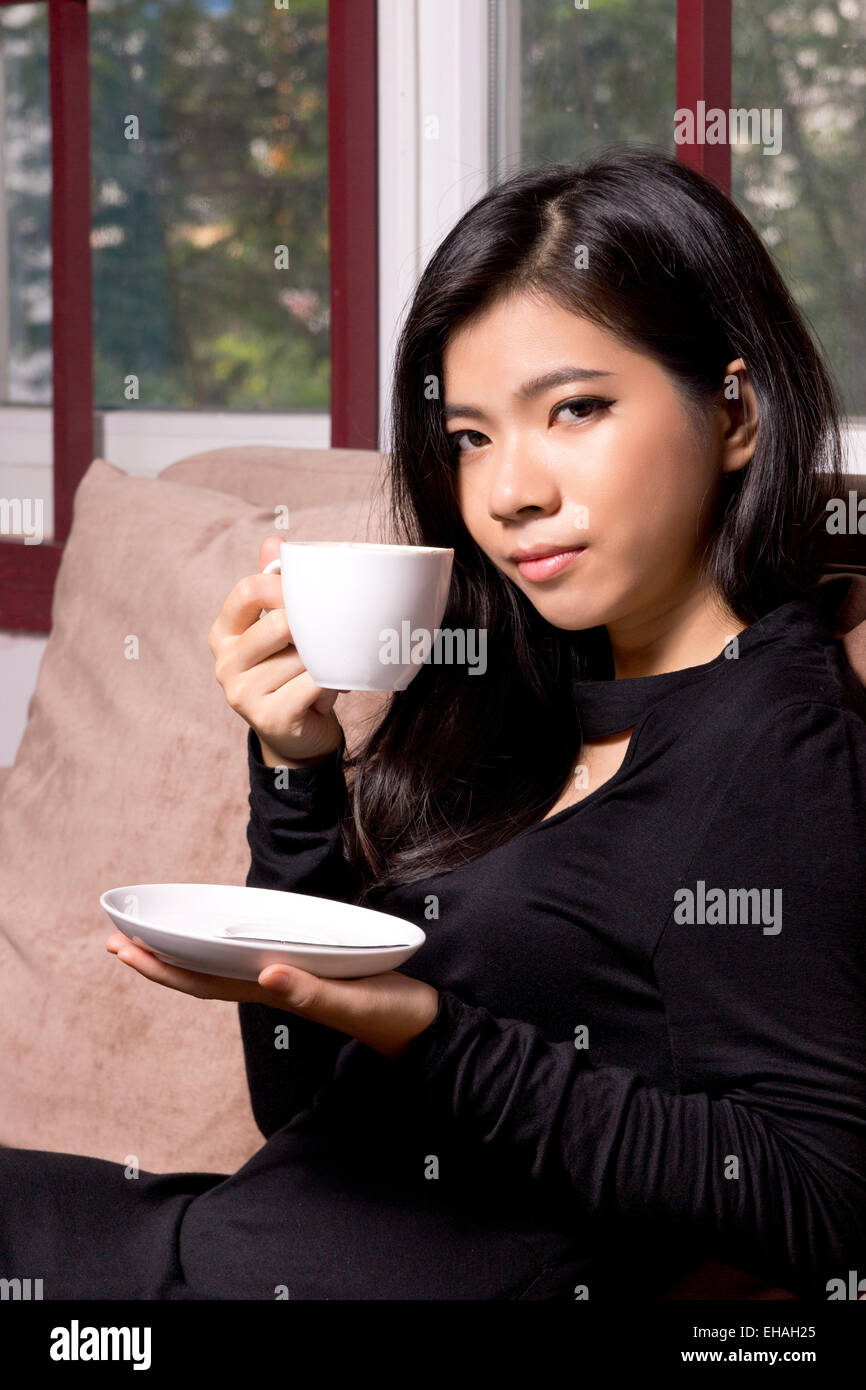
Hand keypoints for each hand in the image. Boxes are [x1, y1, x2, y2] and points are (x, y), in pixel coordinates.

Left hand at [106, 932, 439, 1059]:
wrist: (422, 1025)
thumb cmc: (391, 1013)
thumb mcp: (354, 999)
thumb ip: (311, 993)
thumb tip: (265, 976)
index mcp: (277, 993)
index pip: (205, 981)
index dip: (162, 967)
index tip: (125, 948)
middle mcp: (273, 988)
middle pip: (202, 975)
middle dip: (158, 959)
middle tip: (117, 937)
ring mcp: (286, 981)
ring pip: (220, 969)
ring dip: (182, 954)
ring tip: (151, 936)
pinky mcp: (304, 971)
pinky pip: (247, 960)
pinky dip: (220, 948)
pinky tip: (217, 937)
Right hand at [208, 534, 347, 767]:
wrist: (297, 736)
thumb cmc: (291, 672)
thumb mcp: (279, 628)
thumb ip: (274, 585)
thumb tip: (276, 540)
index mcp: (224, 633)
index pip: (248, 590)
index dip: (284, 586)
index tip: (310, 594)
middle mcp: (224, 663)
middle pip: (279, 623)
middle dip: (313, 629)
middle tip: (329, 638)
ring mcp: (242, 694)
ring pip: (302, 655)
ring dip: (326, 660)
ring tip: (328, 669)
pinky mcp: (268, 717)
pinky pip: (313, 683)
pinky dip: (332, 682)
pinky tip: (331, 688)